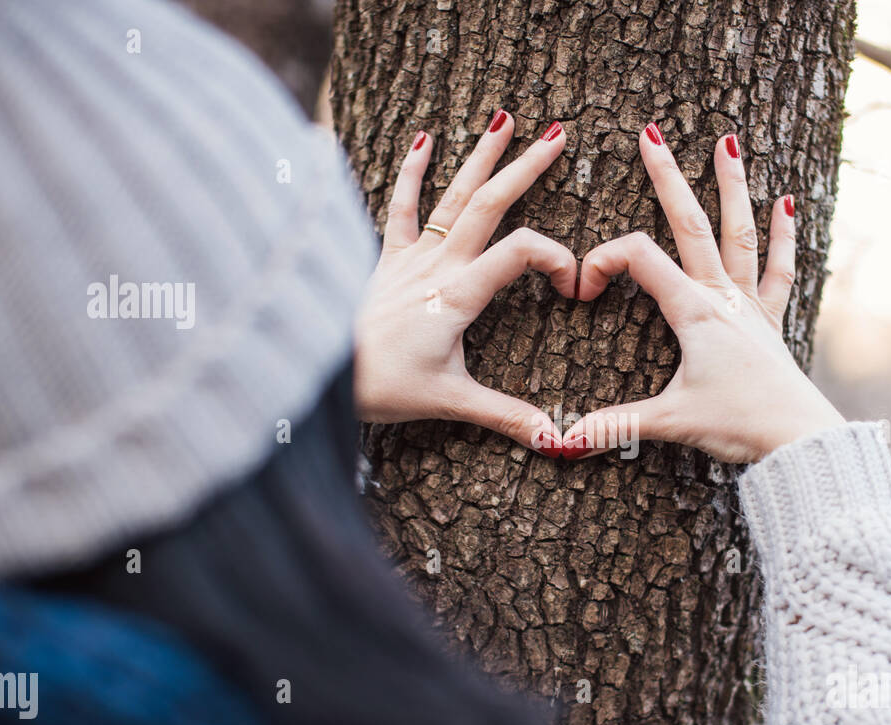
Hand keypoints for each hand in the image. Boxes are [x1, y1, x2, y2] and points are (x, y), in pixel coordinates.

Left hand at [354, 113, 576, 453]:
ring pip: (452, 195)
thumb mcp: (450, 402)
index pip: (521, 252)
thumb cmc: (380, 385)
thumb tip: (557, 440)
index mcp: (459, 293)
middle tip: (557, 134)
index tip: (574, 287)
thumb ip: (507, 417)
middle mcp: (437, 264)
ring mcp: (410, 256)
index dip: (556, 258)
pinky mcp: (386, 259)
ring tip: (504, 117)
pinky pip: (400, 206)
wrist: (317, 371)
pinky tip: (422, 139)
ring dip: (480, 156)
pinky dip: (410, 171)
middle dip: (526, 168)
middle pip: (490, 203)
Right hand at [565, 124, 844, 463]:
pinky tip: (789, 205)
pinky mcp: (769, 322)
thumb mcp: (670, 423)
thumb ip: (613, 426)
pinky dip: (783, 237)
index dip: (603, 263)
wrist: (799, 438)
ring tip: (728, 143)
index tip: (582, 291)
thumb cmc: (741, 423)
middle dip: (666, 178)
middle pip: (691, 224)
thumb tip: (560, 442)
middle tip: (650, 135)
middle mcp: (723, 296)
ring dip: (732, 187)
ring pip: (738, 233)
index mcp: (694, 311)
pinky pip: (778, 270)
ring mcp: (749, 305)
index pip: (639, 260)